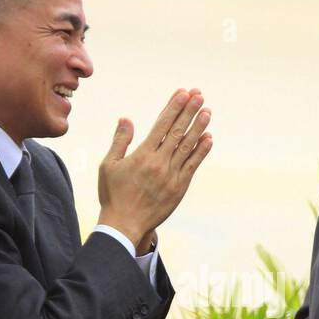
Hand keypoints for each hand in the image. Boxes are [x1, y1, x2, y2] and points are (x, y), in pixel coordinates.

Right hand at [98, 88, 212, 249]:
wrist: (124, 225)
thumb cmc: (113, 195)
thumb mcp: (109, 165)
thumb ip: (120, 141)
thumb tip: (126, 119)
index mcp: (142, 155)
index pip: (162, 125)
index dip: (173, 107)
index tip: (183, 93)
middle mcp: (159, 162)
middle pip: (178, 131)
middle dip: (189, 111)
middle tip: (199, 95)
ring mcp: (171, 175)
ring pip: (188, 146)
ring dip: (198, 127)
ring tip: (207, 111)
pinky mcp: (179, 188)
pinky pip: (193, 166)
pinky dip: (201, 151)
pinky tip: (209, 138)